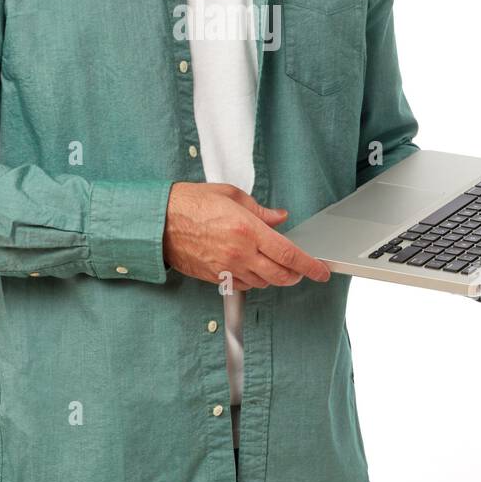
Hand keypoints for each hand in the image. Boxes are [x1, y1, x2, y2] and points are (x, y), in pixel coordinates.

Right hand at [162, 182, 331, 291]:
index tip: (321, 271)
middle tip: (301, 270)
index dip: (309, 265)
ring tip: (274, 264)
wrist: (159, 221)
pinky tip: (253, 268)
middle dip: (296, 275)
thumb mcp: (231, 195)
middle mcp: (239, 253)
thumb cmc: (190, 203)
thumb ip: (260, 211)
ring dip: (275, 277)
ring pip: (264, 283)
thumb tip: (279, 217)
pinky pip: (244, 286)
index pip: (288, 253)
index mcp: (247, 230)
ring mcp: (227, 269)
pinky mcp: (215, 278)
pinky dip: (255, 280)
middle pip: (281, 275)